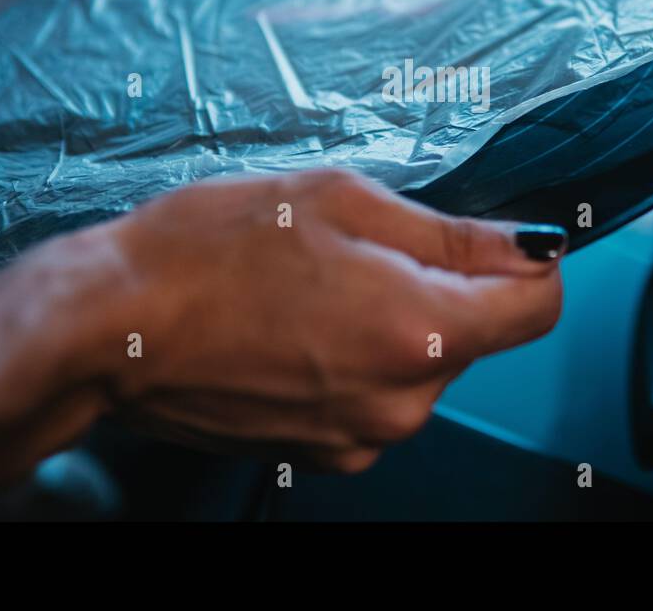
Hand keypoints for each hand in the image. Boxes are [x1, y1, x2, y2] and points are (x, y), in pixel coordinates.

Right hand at [93, 168, 565, 471]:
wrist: (112, 328)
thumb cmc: (208, 251)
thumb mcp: (339, 201)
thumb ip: (451, 233)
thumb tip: (531, 245)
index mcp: (418, 330)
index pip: (539, 307)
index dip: (529, 262)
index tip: (494, 239)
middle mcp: (402, 401)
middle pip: (479, 334)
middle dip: (445, 286)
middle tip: (364, 246)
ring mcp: (363, 435)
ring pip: (427, 363)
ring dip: (399, 320)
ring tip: (319, 285)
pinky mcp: (327, 451)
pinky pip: (380, 395)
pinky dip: (361, 358)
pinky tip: (300, 325)